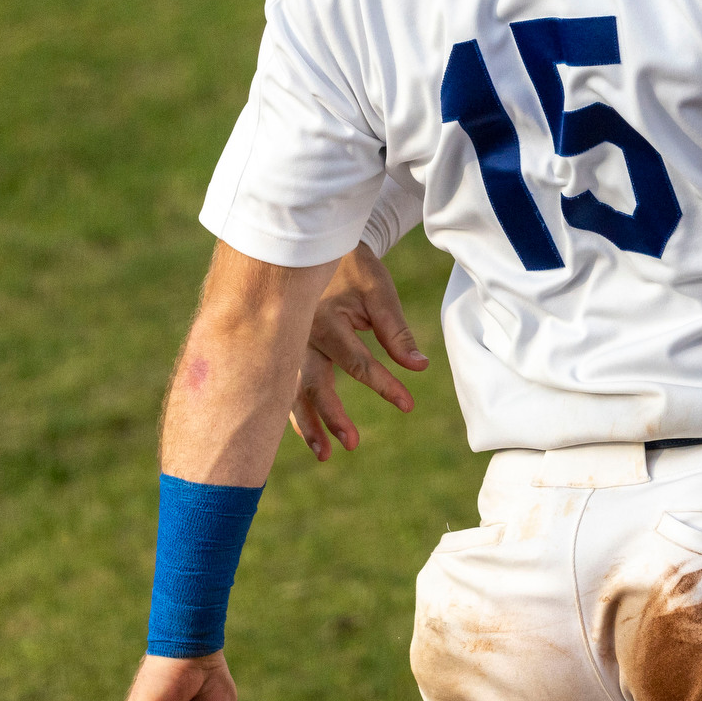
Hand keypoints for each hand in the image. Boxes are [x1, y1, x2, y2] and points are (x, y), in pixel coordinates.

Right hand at [289, 244, 425, 460]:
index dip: (384, 385)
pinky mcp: (282, 350)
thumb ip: (396, 332)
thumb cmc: (353, 267)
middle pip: (313, 385)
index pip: (357, 363)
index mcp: (324, 321)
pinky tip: (307, 434)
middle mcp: (298, 338)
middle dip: (332, 418)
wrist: (316, 246)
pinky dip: (293, 411)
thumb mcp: (379, 292)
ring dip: (307, 425)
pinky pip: (282, 386)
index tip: (409, 404)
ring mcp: (285, 345)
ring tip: (326, 454)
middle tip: (353, 444)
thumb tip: (419, 367)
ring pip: (291, 393)